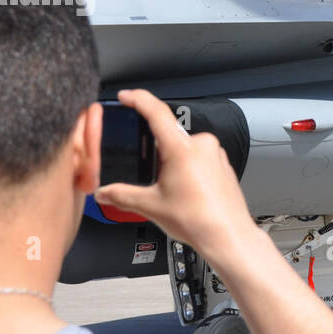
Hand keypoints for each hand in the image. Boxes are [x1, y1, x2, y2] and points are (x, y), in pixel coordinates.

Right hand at [94, 89, 259, 268]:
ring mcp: (215, 154)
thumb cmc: (198, 221)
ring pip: (185, 147)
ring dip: (172, 161)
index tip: (127, 97)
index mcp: (182, 148)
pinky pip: (200, 157)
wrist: (228, 236)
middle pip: (169, 135)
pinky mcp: (223, 164)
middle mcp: (202, 145)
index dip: (138, 100)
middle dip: (155, 149)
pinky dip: (188, 167)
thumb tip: (105, 192)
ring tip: (169, 188)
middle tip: (148, 171)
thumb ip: (122, 195)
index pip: (156, 111)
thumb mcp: (150, 206)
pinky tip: (185, 189)